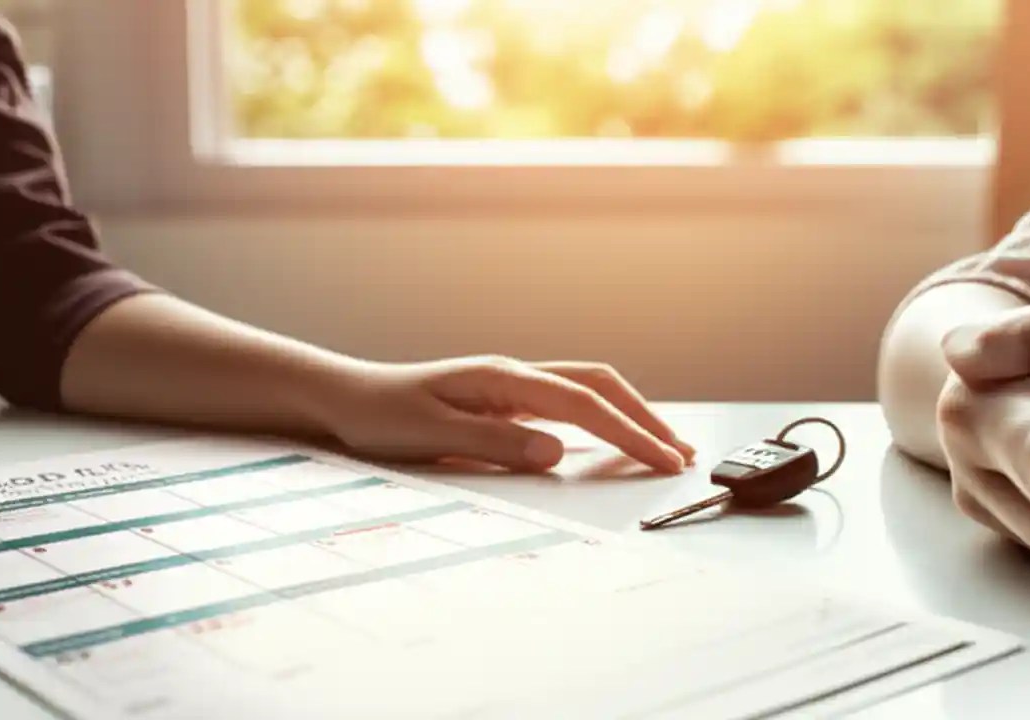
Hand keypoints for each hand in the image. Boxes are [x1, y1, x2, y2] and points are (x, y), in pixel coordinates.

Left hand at [321, 355, 695, 472]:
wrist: (348, 397)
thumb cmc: (381, 415)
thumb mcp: (431, 436)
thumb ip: (494, 444)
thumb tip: (557, 452)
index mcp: (502, 379)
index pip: (583, 404)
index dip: (629, 432)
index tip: (664, 459)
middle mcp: (514, 374)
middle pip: (599, 384)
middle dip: (645, 417)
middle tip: (681, 454)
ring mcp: (511, 385)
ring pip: (588, 387)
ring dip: (629, 412)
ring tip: (663, 444)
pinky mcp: (505, 399)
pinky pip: (568, 401)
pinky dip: (602, 415)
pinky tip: (613, 434)